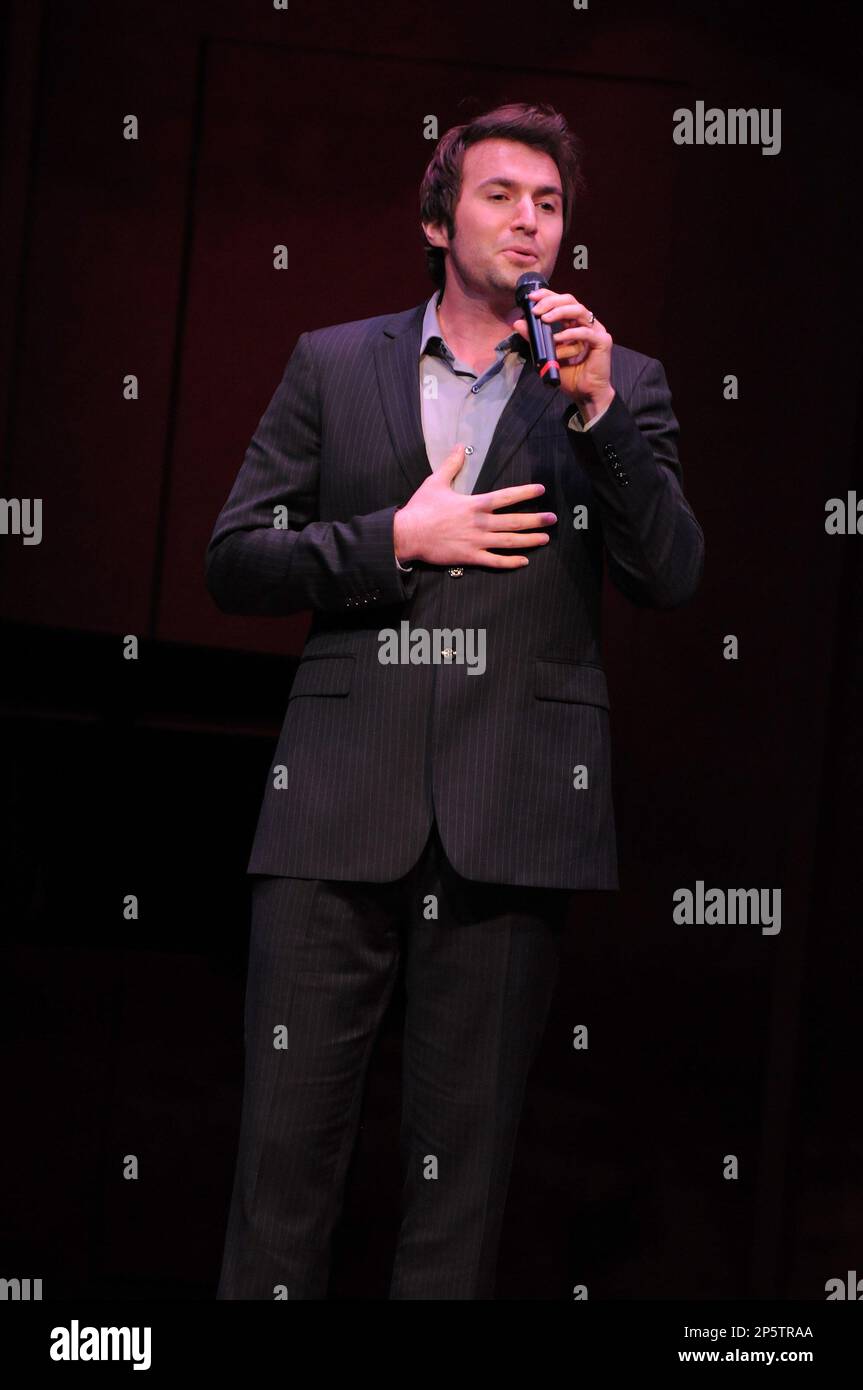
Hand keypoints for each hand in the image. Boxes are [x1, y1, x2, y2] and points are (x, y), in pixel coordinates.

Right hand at [394, 443, 556, 567]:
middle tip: (553, 519)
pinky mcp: (470, 557)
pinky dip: (510, 562)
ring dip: (529, 540)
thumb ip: (452, 464)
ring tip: (545, 539)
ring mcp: (477, 541)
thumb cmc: (421, 508)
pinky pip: (495, 562)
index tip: (541, 490)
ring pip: (509, 542)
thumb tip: (460, 446)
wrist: (408, 533)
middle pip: (514, 521)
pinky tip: (524, 561)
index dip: (525, 492)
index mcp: (475, 504)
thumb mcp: (436, 482)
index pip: (506, 496)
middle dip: (536, 520)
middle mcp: (481, 523)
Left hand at [513, 287, 613, 414]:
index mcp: (574, 323)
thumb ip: (534, 339)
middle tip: (536, 310)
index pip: (561, 301)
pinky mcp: (602, 341)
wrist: (584, 393)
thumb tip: (518, 323)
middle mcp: (586, 323)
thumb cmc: (569, 374)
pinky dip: (570, 334)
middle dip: (551, 302)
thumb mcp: (546, 355)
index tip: (531, 298)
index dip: (547, 295)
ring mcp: (596, 330)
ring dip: (559, 312)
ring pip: (579, 311)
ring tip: (544, 319)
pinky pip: (585, 332)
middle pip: (570, 300)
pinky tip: (558, 339)